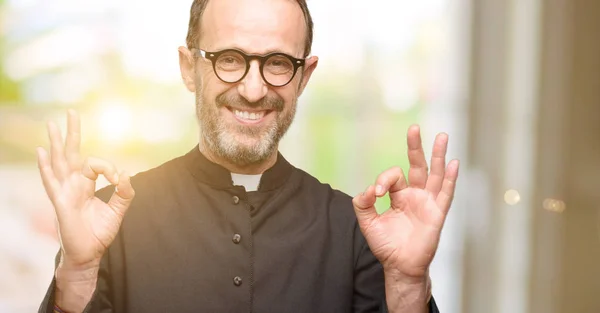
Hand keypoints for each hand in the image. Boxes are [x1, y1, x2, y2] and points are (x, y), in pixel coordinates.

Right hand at [37, 110, 134, 268]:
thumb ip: (124, 192)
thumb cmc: (99, 233)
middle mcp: (73, 185)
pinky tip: (41, 151)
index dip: (109, 167)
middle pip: (71, 153)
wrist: (89, 255)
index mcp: (86, 185)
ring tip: (51, 124)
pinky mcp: (60, 202)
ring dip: (55, 142)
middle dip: (72, 133)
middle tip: (71, 111)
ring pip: (59, 162)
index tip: (118, 179)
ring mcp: (64, 192)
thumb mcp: (118, 210)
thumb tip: (126, 173)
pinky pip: (51, 181)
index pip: (95, 164)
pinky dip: (46, 166)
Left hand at [352, 125, 458, 280]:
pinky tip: (453, 163)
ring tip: (441, 136)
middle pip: (417, 165)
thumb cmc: (386, 245)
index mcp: (399, 195)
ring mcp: (428, 203)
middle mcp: (415, 195)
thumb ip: (362, 204)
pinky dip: (450, 179)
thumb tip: (368, 189)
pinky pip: (445, 193)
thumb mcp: (367, 223)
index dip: (383, 180)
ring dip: (438, 155)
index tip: (375, 194)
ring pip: (435, 174)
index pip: (393, 176)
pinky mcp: (437, 213)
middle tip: (413, 128)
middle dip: (415, 147)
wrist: (399, 266)